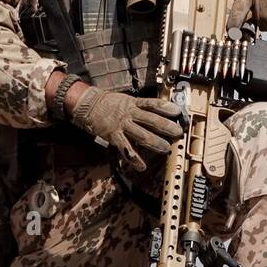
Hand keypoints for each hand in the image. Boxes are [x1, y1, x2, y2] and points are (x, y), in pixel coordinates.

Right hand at [69, 87, 183, 171]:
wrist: (88, 104)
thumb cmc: (109, 103)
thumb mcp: (126, 100)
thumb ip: (140, 107)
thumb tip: (156, 113)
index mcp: (134, 103)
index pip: (153, 104)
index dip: (167, 107)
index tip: (178, 111)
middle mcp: (130, 113)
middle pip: (152, 120)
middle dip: (166, 127)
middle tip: (178, 133)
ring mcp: (122, 125)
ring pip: (142, 134)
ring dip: (155, 142)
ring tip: (166, 148)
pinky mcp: (114, 136)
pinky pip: (126, 148)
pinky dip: (134, 158)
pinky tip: (142, 166)